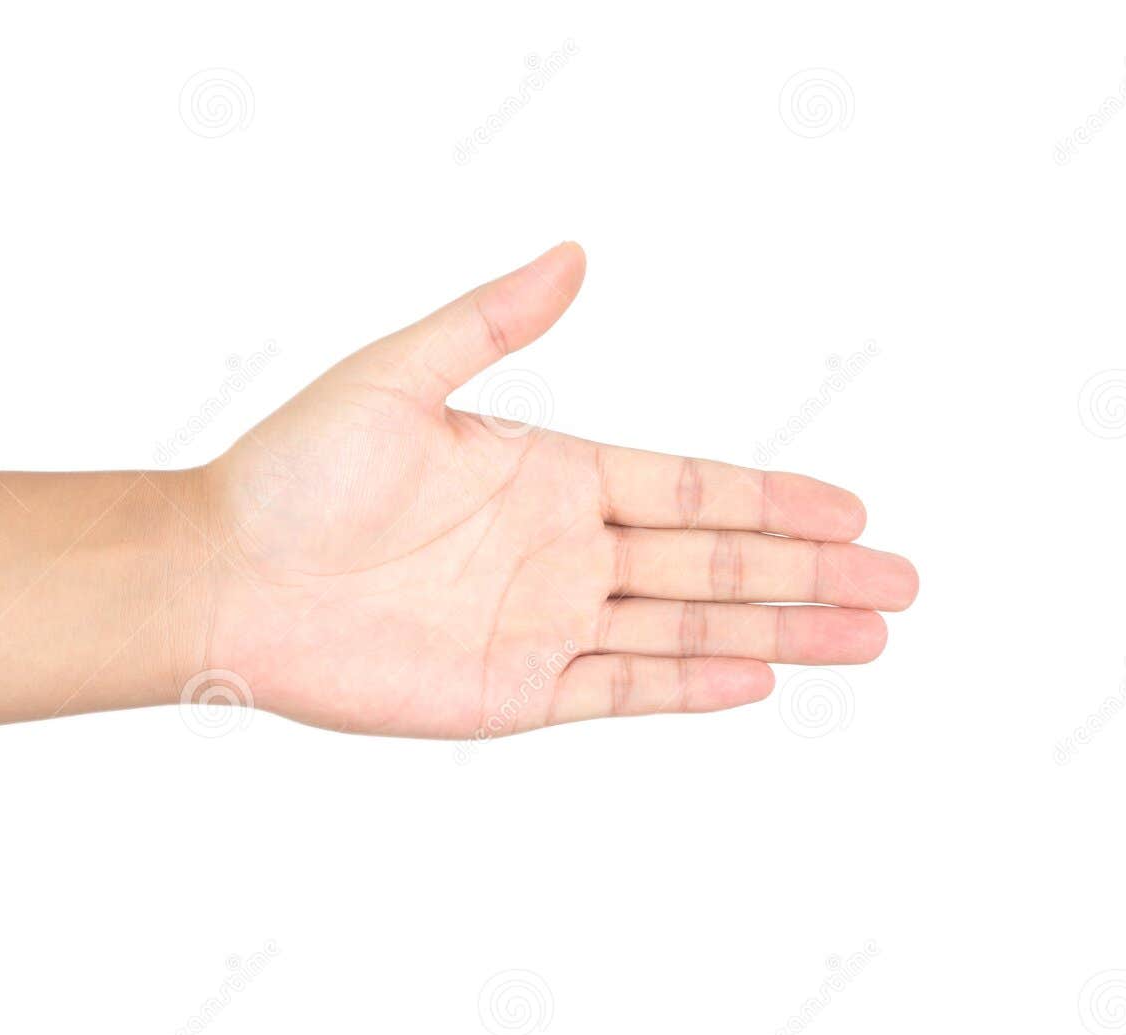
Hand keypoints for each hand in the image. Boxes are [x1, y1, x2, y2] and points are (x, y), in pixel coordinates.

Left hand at [197, 243, 917, 737]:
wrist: (226, 580)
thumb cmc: (295, 473)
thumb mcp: (397, 375)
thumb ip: (491, 321)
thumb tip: (574, 253)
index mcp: (546, 473)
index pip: (688, 490)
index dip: (773, 500)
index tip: (851, 507)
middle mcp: (559, 550)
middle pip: (713, 564)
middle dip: (809, 570)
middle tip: (899, 582)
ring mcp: (543, 623)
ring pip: (687, 629)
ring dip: (780, 631)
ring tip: (866, 635)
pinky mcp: (512, 690)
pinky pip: (621, 687)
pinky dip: (690, 685)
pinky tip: (758, 675)